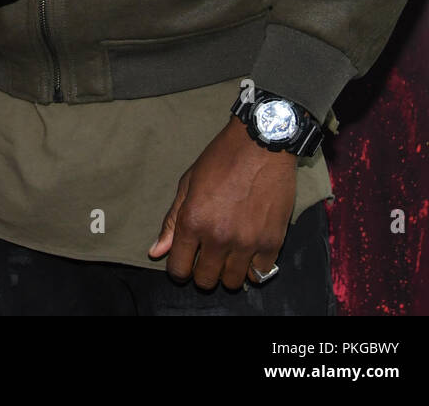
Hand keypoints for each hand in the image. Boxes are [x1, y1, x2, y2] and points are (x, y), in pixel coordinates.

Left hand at [148, 117, 296, 288]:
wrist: (260, 146)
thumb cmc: (220, 160)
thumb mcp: (187, 185)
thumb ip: (171, 222)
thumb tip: (155, 252)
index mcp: (193, 222)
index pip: (179, 269)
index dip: (178, 269)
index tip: (183, 261)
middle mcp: (219, 237)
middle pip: (205, 280)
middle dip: (201, 272)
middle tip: (206, 256)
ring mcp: (247, 243)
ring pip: (232, 282)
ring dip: (227, 272)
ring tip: (227, 254)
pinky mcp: (273, 243)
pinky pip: (260, 274)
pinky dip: (252, 268)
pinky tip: (248, 252)